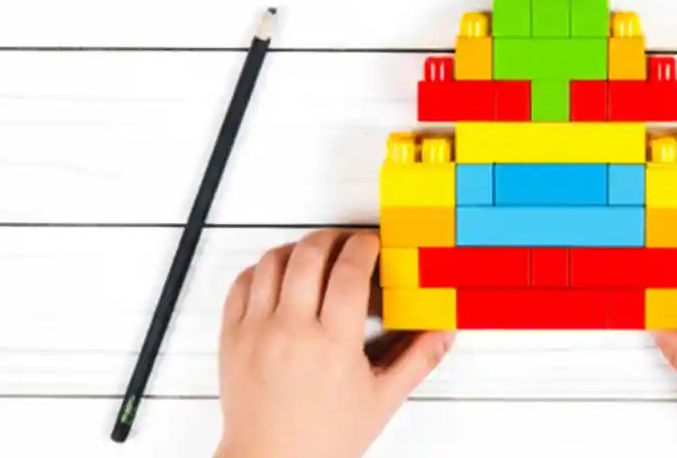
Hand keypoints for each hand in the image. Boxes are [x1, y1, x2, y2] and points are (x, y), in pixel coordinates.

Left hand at [216, 230, 453, 457]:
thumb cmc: (323, 439)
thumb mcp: (381, 400)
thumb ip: (417, 360)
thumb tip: (445, 331)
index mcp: (332, 343)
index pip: (349, 271)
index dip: (364, 247)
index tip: (372, 245)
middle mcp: (291, 330)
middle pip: (309, 255)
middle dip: (333, 239)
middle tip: (346, 244)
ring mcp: (256, 331)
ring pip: (272, 262)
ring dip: (297, 250)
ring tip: (314, 257)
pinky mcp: (232, 337)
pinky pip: (241, 283)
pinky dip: (261, 270)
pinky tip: (279, 277)